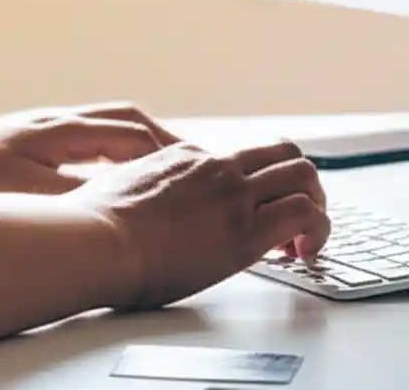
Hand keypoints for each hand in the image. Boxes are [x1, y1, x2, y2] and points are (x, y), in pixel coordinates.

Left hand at [0, 104, 182, 193]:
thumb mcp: (30, 194)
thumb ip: (82, 196)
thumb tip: (125, 203)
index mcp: (65, 130)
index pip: (136, 134)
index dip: (172, 152)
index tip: (200, 167)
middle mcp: (56, 122)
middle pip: (126, 121)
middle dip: (163, 140)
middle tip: (191, 162)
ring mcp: (39, 130)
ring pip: (103, 128)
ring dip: (135, 143)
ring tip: (157, 167)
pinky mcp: (22, 144)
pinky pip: (82, 140)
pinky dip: (107, 153)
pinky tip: (103, 176)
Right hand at [66, 140, 330, 308]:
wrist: (91, 243)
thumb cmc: (90, 228)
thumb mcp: (116, 189)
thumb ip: (140, 189)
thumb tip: (134, 206)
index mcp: (186, 157)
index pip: (243, 157)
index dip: (261, 183)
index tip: (260, 210)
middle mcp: (216, 168)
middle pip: (285, 153)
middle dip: (301, 183)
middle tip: (300, 219)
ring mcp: (234, 195)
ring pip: (304, 176)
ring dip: (316, 205)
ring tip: (309, 240)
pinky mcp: (245, 230)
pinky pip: (305, 214)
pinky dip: (318, 232)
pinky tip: (306, 256)